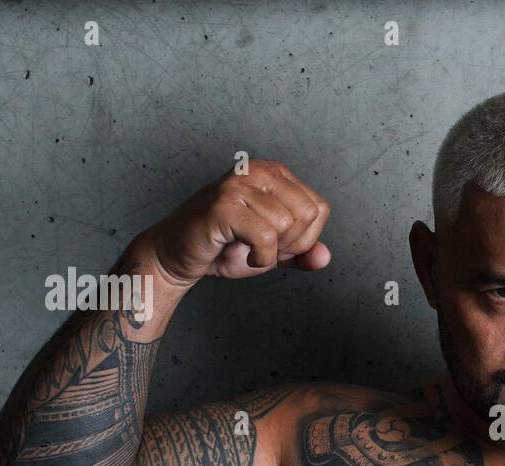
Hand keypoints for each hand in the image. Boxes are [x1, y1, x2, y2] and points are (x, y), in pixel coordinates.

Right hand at [140, 158, 331, 287]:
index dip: (304, 237)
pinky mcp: (223, 205)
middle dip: (291, 243)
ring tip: (247, 247)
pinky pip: (266, 236)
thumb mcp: (274, 250)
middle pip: (308, 214)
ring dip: (272, 251)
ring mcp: (238, 184)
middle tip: (261, 246)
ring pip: (287, 225)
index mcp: (274, 173)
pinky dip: (260, 257)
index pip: (319, 208)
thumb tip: (325, 257)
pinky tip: (242, 253)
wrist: (179, 254)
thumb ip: (302, 253)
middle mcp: (258, 170)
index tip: (275, 242)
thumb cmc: (225, 246)